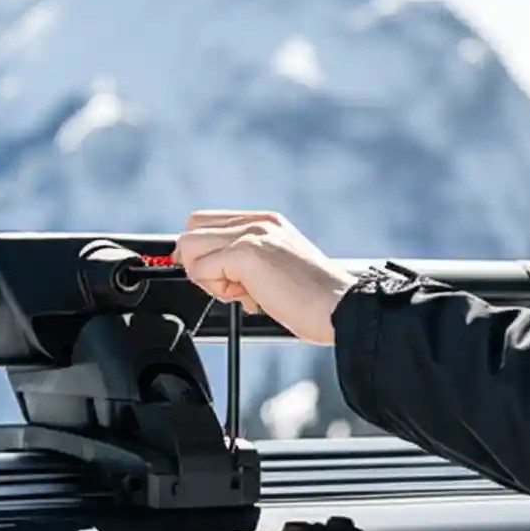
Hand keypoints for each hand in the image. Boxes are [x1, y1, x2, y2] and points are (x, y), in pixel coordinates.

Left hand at [172, 210, 354, 344]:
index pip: (205, 223)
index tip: (220, 277)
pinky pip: (201, 269)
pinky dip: (218, 290)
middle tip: (229, 287)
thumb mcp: (274, 270)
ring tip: (243, 292)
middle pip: (191, 230)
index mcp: (264, 222)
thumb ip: (243, 263)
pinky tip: (250, 297)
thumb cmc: (313, 301)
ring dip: (207, 278)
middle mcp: (256, 222)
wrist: (340, 308)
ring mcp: (251, 234)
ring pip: (189, 248)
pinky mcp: (246, 253)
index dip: (201, 253)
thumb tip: (204, 270)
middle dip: (198, 264)